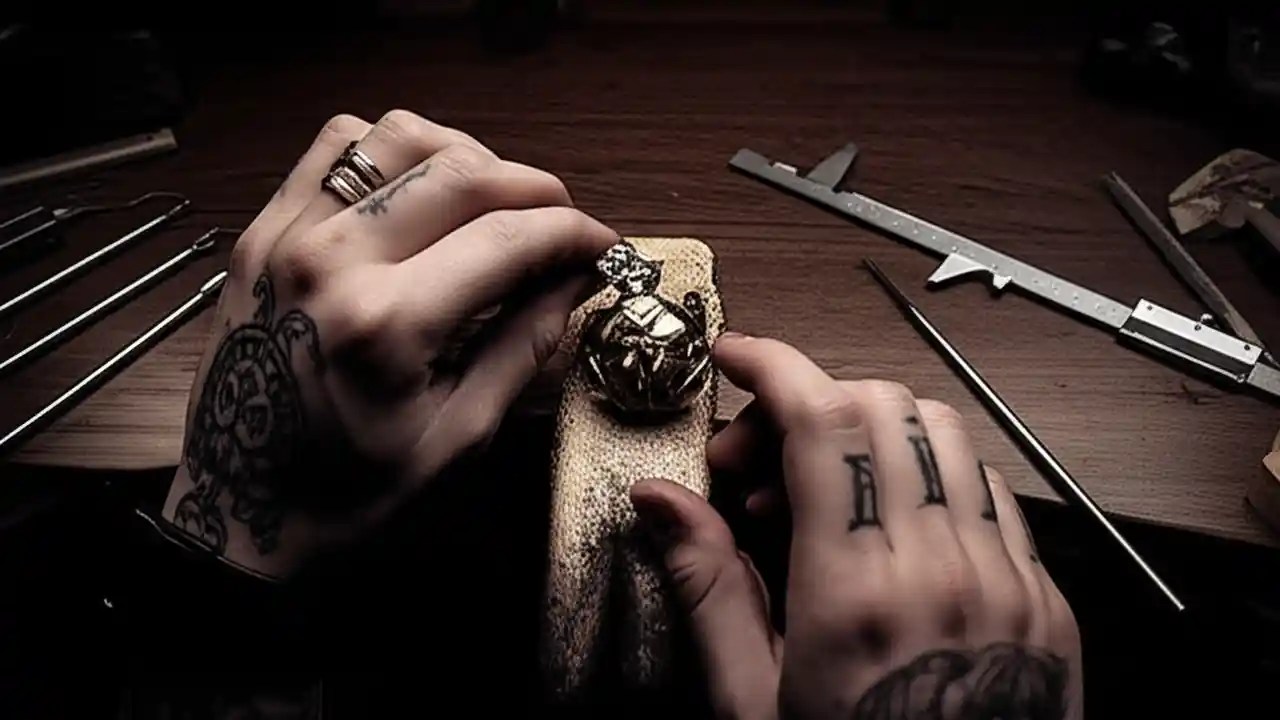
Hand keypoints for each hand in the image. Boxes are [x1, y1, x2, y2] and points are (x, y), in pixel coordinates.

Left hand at [162, 111, 616, 577]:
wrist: (237, 509)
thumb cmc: (349, 490)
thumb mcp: (458, 434)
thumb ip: (526, 344)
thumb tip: (577, 278)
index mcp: (386, 323)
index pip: (506, 238)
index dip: (572, 232)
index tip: (603, 245)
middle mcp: (331, 260)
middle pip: (461, 173)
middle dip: (535, 188)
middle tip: (562, 223)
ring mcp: (286, 235)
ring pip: (397, 136)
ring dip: (464, 156)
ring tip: (494, 200)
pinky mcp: (260, 231)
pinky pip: (335, 147)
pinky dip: (392, 151)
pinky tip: (421, 192)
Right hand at [631, 333, 1082, 718]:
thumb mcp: (754, 703)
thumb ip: (706, 586)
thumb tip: (657, 502)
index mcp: (857, 593)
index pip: (824, 419)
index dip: (771, 364)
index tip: (733, 356)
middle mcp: (943, 567)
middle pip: (881, 404)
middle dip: (804, 404)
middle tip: (755, 464)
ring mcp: (1007, 576)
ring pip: (941, 431)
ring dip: (868, 434)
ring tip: (817, 500)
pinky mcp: (1043, 595)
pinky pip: (988, 487)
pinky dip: (928, 473)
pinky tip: (888, 527)